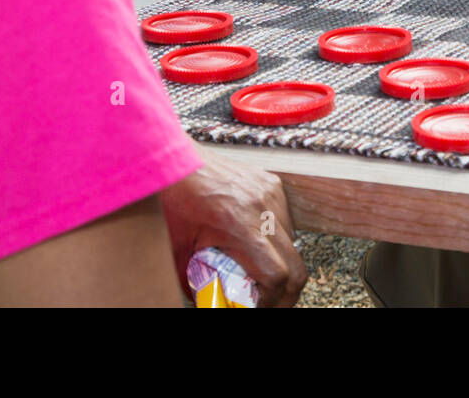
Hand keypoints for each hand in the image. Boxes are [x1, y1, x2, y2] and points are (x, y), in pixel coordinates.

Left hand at [158, 143, 305, 307]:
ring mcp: (271, 193)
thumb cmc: (172, 201)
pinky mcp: (272, 184)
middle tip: (270, 304)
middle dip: (286, 293)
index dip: (273, 301)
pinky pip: (286, 220)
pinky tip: (257, 243)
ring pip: (294, 243)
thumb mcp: (179, 250)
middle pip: (296, 265)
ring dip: (283, 264)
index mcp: (240, 225)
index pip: (277, 274)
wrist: (173, 160)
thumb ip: (195, 283)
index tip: (260, 308)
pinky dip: (277, 239)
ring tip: (261, 274)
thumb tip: (207, 304)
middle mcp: (263, 207)